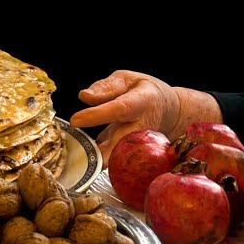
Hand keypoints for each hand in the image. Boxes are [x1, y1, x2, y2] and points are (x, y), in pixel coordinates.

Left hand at [69, 70, 221, 161]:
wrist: (170, 112)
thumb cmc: (145, 92)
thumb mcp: (127, 79)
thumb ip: (106, 87)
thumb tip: (84, 96)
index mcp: (141, 102)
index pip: (119, 109)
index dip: (97, 116)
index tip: (75, 120)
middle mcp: (143, 127)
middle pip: (121, 145)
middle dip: (97, 152)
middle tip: (73, 150)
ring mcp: (140, 145)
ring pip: (117, 160)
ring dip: (94, 160)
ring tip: (74, 155)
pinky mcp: (134, 156)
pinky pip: (114, 164)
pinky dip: (97, 162)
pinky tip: (82, 157)